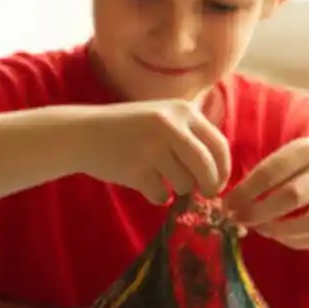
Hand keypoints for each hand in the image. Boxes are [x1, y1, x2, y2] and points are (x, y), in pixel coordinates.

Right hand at [76, 100, 230, 204]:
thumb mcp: (163, 117)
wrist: (85, 133)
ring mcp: (153, 149)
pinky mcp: (137, 171)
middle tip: (205, 194)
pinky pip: (162, 195)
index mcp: (183, 111)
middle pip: (207, 168)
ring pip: (185, 184)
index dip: (224, 169)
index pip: (219, 145)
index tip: (219, 182)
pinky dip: (158, 196)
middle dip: (210, 186)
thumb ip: (190, 135)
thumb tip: (219, 171)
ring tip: (161, 178)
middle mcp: (170, 127)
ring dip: (178, 189)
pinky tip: (145, 183)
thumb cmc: (128, 128)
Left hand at [225, 138, 308, 249]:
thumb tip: (229, 205)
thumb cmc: (301, 167)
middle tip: (237, 219)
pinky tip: (274, 233)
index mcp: (307, 151)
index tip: (226, 205)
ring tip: (257, 227)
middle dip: (258, 212)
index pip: (271, 172)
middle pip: (292, 196)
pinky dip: (290, 239)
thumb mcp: (284, 159)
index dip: (244, 192)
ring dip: (277, 229)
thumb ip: (259, 177)